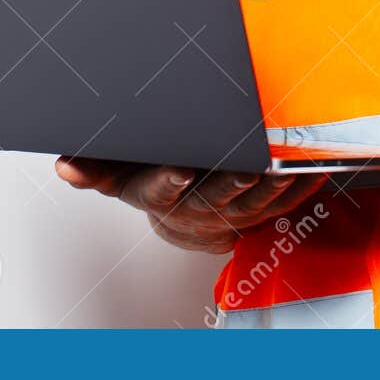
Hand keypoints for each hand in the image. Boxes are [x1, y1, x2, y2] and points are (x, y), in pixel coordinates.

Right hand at [55, 157, 326, 254]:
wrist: (184, 217)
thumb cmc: (150, 181)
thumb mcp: (115, 175)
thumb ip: (92, 169)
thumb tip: (64, 167)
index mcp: (158, 195)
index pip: (160, 190)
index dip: (169, 181)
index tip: (180, 170)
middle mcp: (196, 208)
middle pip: (216, 197)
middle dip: (234, 181)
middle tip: (250, 165)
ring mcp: (232, 213)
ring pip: (256, 202)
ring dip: (275, 184)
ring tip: (289, 162)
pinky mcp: (261, 213)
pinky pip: (286, 203)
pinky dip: (301, 186)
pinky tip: (314, 166)